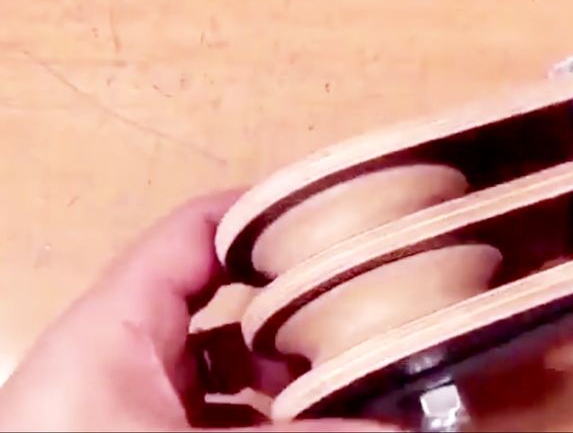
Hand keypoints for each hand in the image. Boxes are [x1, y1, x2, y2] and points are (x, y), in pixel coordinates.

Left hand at [0, 190, 398, 431]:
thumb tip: (405, 429)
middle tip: (356, 304)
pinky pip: (202, 402)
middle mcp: (116, 351)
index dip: (261, 214)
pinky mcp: (133, 427)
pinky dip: (251, 407)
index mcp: (114, 327)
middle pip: (215, 297)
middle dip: (287, 302)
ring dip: (275, 365)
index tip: (331, 217)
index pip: (195, 232)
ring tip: (340, 374)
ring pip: (213, 357)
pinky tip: (302, 422)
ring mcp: (124, 397)